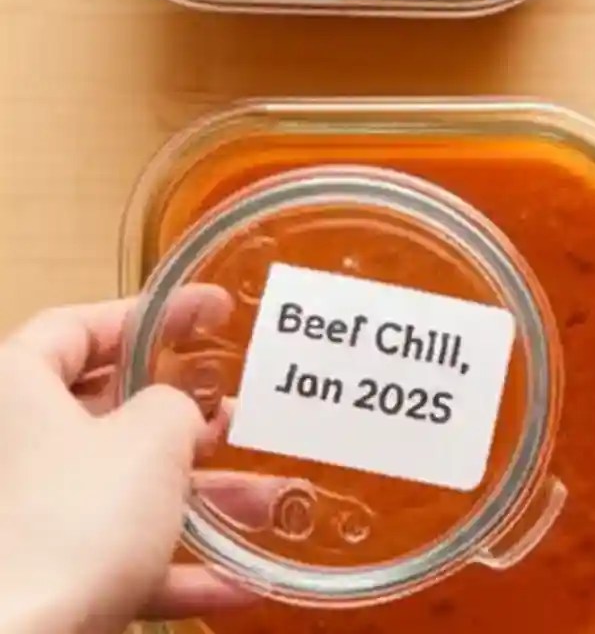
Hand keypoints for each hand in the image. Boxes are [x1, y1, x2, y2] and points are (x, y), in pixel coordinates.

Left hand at [0, 292, 257, 633]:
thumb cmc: (75, 518)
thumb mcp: (150, 441)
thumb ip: (176, 406)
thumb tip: (179, 410)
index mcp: (16, 388)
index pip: (78, 326)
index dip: (152, 313)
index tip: (215, 311)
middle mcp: (13, 445)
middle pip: (105, 414)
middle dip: (187, 420)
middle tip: (241, 415)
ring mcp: (24, 516)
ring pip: (122, 491)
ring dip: (201, 499)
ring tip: (269, 505)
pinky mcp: (43, 576)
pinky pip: (117, 559)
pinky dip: (178, 568)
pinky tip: (242, 583)